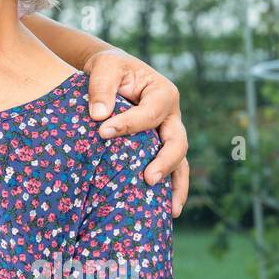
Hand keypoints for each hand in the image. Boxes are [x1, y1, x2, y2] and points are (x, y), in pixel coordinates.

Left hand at [82, 48, 188, 216]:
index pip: (149, 114)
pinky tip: (166, 210)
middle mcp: (171, 115)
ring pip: (180, 161)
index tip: (102, 133)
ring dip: (176, 185)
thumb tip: (99, 116)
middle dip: (165, 162)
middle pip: (177, 141)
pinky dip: (171, 188)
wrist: (112, 72)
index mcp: (162, 93)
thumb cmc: (109, 68)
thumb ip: (101, 87)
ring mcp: (168, 133)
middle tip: (148, 179)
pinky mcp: (158, 146)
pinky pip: (171, 169)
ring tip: (170, 210)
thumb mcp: (105, 67)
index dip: (128, 125)